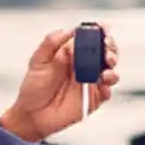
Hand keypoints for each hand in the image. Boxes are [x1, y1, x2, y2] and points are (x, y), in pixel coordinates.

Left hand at [0, 27, 119, 142]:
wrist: (32, 114)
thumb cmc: (33, 88)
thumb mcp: (37, 60)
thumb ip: (51, 43)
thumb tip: (69, 32)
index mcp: (72, 54)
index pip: (91, 39)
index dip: (99, 32)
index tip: (102, 29)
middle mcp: (84, 66)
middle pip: (106, 52)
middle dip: (111, 46)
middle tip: (106, 46)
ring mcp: (90, 82)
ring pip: (111, 70)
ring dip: (112, 65)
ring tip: (106, 66)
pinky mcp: (93, 99)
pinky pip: (107, 91)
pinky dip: (108, 86)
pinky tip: (102, 83)